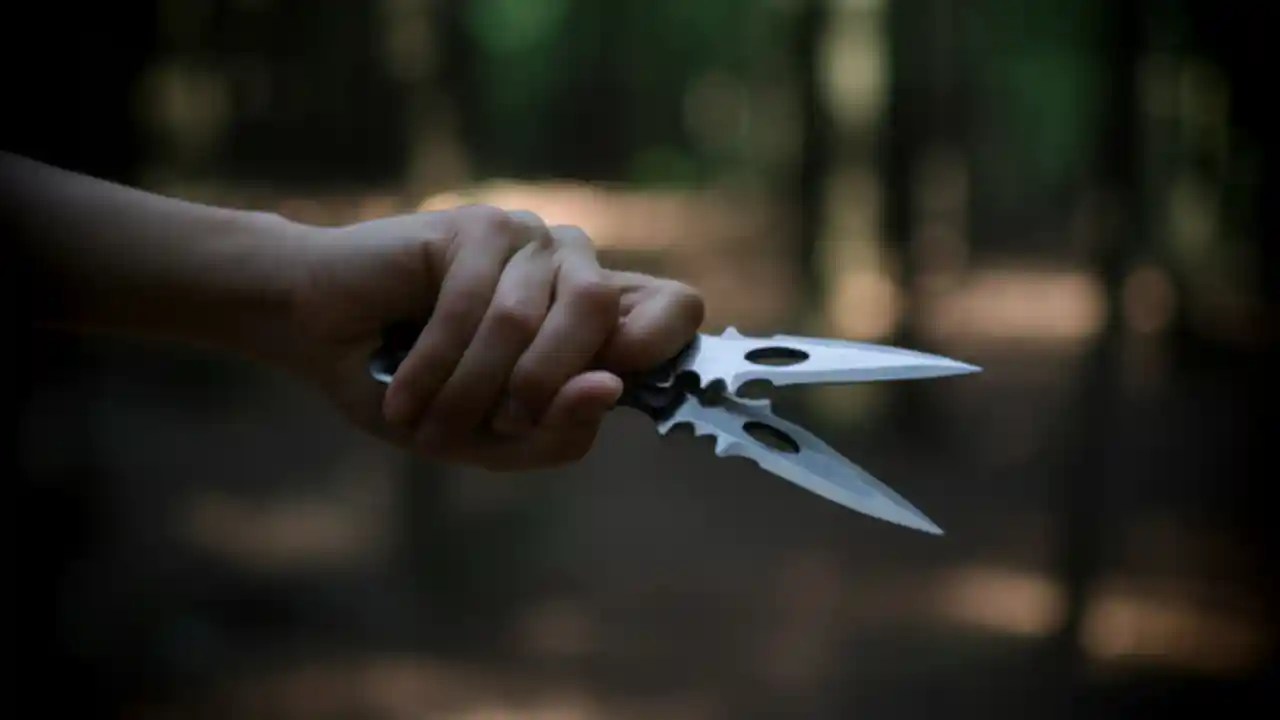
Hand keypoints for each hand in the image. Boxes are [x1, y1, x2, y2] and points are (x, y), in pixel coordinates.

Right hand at [288, 205, 703, 469]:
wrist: (314, 331)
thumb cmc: (411, 386)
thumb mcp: (489, 438)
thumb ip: (556, 431)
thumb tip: (609, 389)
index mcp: (592, 315)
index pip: (676, 307)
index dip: (661, 346)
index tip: (607, 388)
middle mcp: (572, 264)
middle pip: (599, 318)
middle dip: (538, 389)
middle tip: (490, 425)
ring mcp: (527, 237)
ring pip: (528, 320)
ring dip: (471, 390)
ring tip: (426, 421)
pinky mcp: (476, 225)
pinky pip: (473, 306)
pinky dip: (434, 367)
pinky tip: (403, 393)